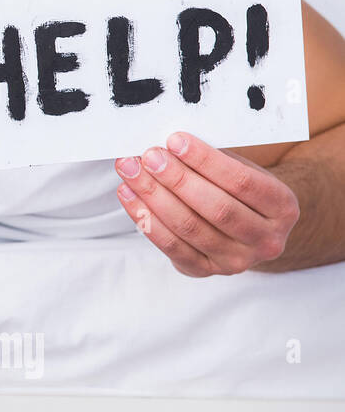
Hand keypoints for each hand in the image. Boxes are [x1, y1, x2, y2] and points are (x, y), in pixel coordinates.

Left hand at [114, 131, 299, 276]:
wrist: (250, 228)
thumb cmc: (239, 190)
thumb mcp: (242, 171)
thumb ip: (213, 162)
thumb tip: (168, 146)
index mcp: (282, 207)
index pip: (242, 182)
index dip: (206, 161)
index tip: (175, 140)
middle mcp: (265, 239)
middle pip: (216, 208)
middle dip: (177, 179)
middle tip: (149, 156)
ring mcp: (236, 261)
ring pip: (189, 228)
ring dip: (154, 196)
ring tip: (131, 171)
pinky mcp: (205, 271)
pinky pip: (171, 246)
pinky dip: (145, 218)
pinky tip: (128, 195)